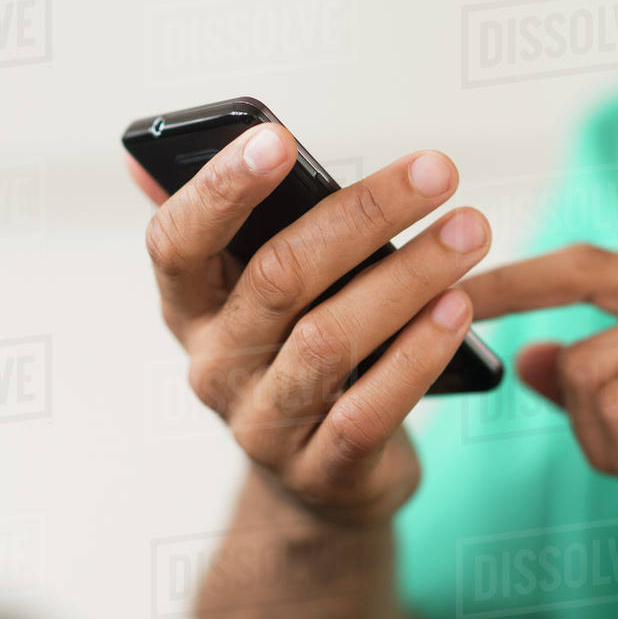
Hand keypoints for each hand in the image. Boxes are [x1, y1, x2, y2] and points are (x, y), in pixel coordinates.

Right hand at [128, 124, 490, 523]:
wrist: (326, 481)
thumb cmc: (304, 356)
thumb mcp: (265, 297)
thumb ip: (239, 230)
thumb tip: (146, 158)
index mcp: (192, 309)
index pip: (176, 242)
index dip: (221, 190)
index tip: (280, 138)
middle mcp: (215, 367)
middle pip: (279, 277)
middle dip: (364, 215)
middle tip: (439, 171)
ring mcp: (264, 427)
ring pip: (330, 339)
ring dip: (408, 277)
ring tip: (470, 231)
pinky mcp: (323, 473)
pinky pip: (370, 411)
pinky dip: (418, 355)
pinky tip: (460, 309)